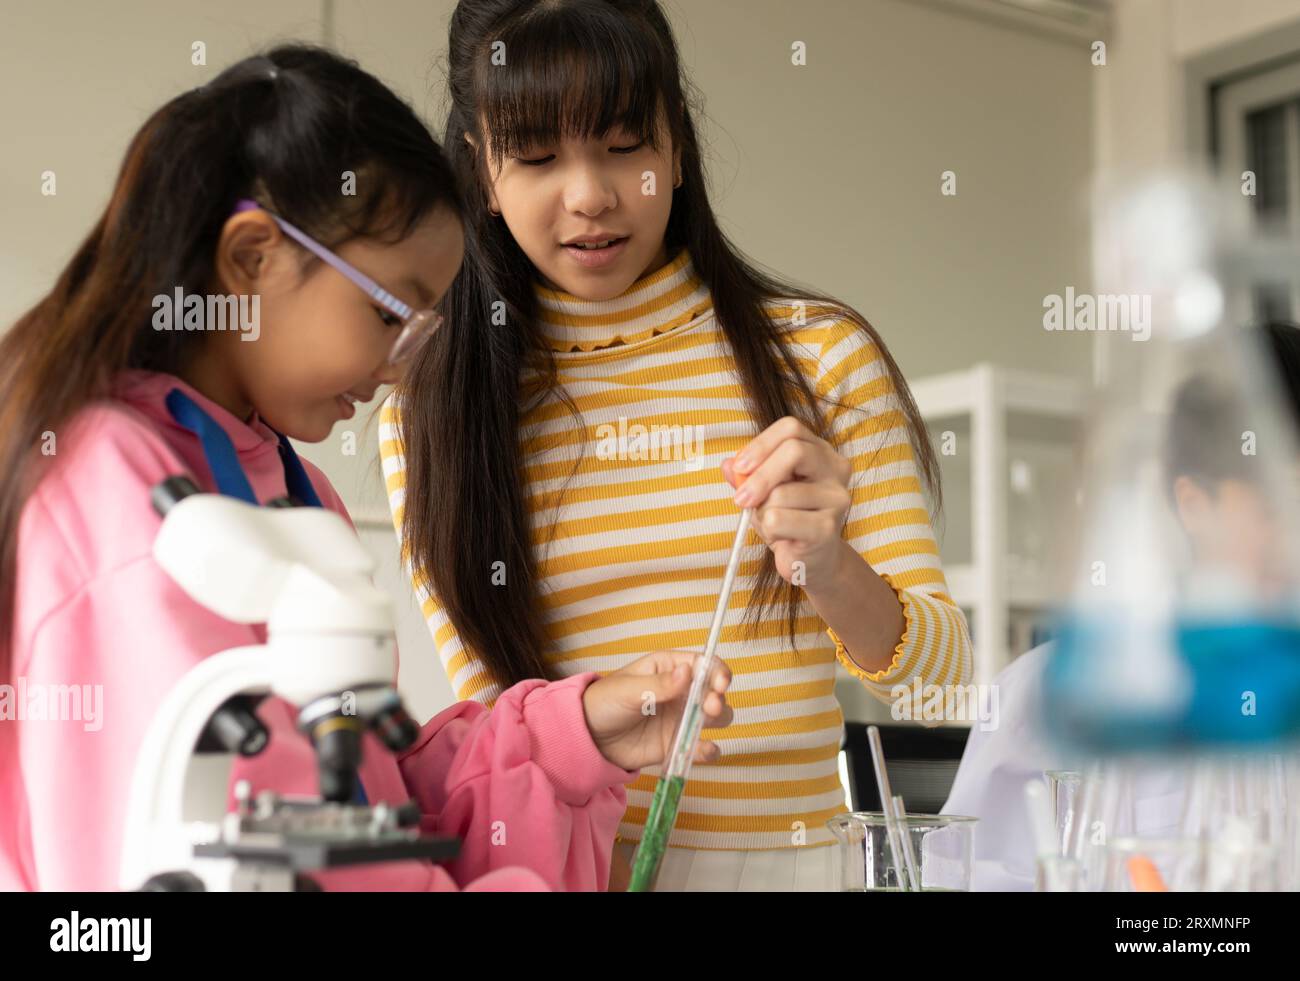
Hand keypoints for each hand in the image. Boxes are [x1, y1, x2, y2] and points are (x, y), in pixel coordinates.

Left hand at [582, 650, 732, 771]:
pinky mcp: (677, 743)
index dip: (717, 671)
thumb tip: (687, 672)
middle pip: (713, 690)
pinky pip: (701, 746)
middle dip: (717, 697)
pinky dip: (708, 749)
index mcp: (670, 668)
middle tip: (709, 706)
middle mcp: (681, 691)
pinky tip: (703, 751)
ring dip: (718, 719)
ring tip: (705, 723)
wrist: (588, 737)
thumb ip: (658, 684)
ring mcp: (681, 718)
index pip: (704, 664)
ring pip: (715, 716)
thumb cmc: (604, 701)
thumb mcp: (628, 689)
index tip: (720, 683)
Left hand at [722, 416, 852, 585]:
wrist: (809, 560)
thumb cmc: (788, 520)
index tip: (740, 466)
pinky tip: (781, 537)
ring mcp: (836, 498)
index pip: (792, 429)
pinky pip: (780, 520)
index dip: (761, 444)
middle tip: (740, 499)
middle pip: (794, 450)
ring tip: (772, 524)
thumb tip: (727, 464)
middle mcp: (835, 469)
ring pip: (781, 493)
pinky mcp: (828, 527)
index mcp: (820, 452)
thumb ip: (746, 475)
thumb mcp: (763, 492)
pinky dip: (769, 531)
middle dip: (759, 476)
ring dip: (763, 512)